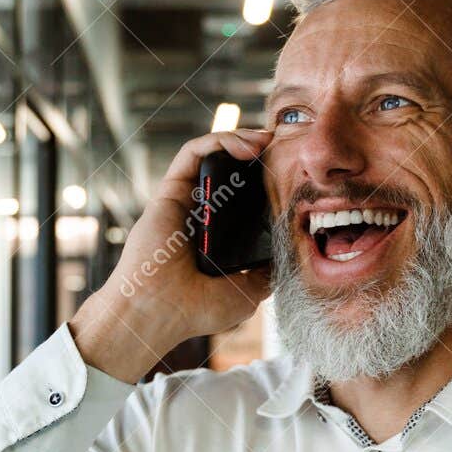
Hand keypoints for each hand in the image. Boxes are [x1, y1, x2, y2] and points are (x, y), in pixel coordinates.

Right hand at [69, 129, 274, 382]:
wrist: (160, 311)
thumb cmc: (196, 309)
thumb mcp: (247, 292)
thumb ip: (265, 273)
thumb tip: (287, 257)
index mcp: (218, 236)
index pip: (243, 197)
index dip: (265, 180)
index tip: (290, 174)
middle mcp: (200, 214)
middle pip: (229, 170)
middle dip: (256, 152)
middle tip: (282, 147)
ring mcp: (185, 200)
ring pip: (212, 155)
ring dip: (240, 139)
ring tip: (266, 140)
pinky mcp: (170, 190)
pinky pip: (194, 152)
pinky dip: (219, 141)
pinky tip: (245, 147)